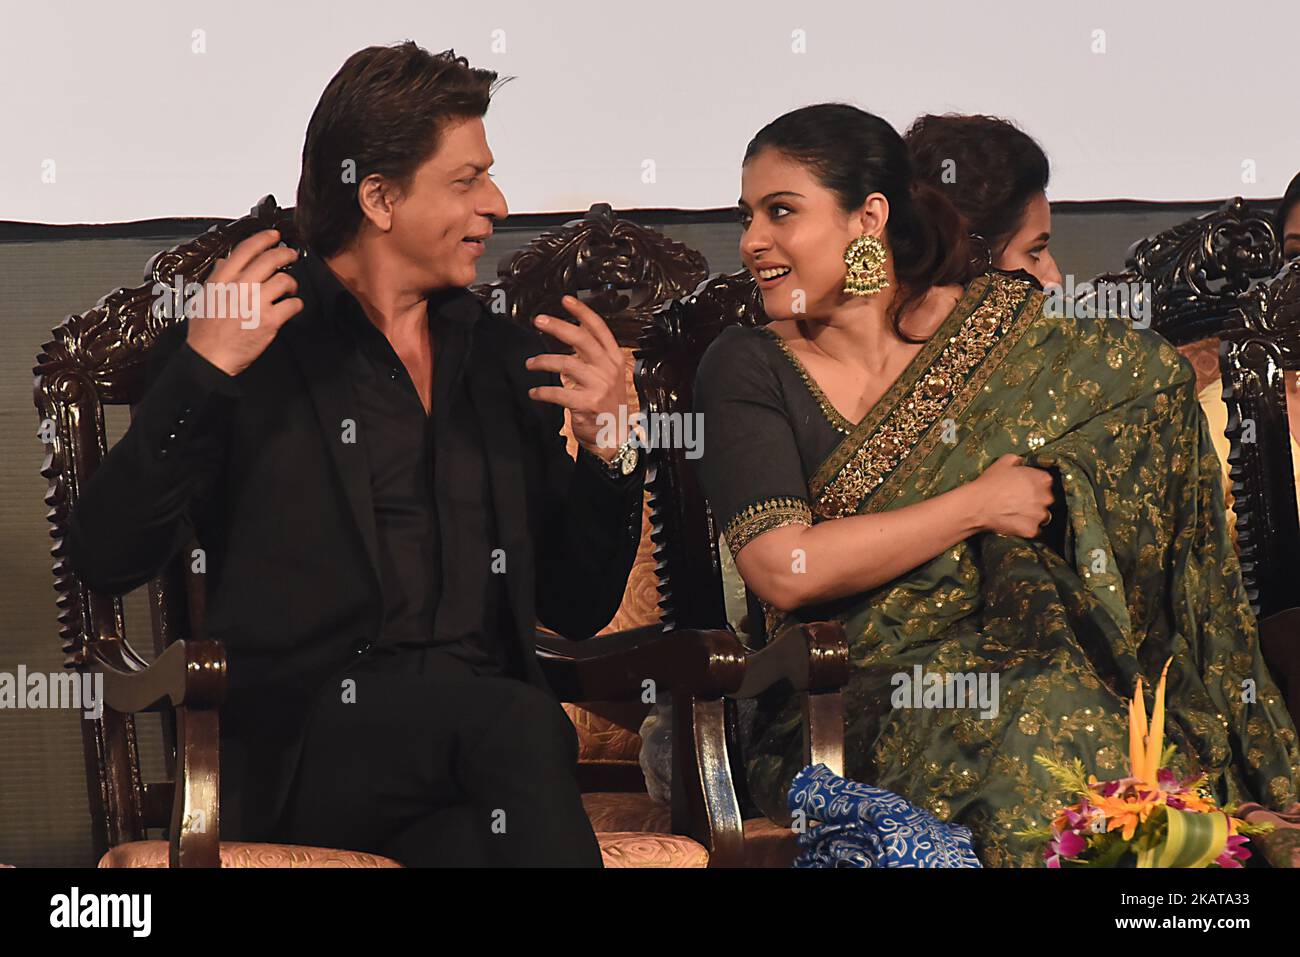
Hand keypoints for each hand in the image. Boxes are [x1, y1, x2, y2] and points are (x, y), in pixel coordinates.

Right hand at [185, 229, 302, 375]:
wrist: (210, 357)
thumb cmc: (205, 333)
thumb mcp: (203, 298)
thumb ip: (216, 278)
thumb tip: (224, 262)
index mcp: (222, 280)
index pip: (246, 249)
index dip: (263, 239)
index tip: (273, 236)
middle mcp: (240, 287)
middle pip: (270, 260)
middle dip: (285, 254)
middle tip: (291, 255)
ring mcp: (256, 303)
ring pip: (284, 280)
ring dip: (291, 283)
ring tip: (290, 289)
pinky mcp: (269, 320)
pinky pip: (293, 304)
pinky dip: (296, 304)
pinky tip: (291, 306)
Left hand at [525, 295, 628, 460]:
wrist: (615, 437)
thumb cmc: (607, 405)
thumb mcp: (610, 376)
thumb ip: (595, 356)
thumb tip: (574, 331)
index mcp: (614, 359)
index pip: (599, 329)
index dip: (582, 313)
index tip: (566, 300)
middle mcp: (608, 369)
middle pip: (581, 339)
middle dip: (557, 327)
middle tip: (539, 320)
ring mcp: (598, 386)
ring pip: (565, 363)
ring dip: (542, 361)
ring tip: (530, 364)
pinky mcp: (586, 404)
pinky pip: (558, 392)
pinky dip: (542, 391)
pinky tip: (534, 391)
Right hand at [969, 453, 1055, 536]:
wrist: (977, 505)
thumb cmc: (989, 483)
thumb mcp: (1004, 462)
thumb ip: (1018, 460)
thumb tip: (1020, 462)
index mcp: (1042, 479)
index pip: (1046, 481)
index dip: (1034, 484)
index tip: (1025, 487)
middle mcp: (1045, 497)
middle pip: (1045, 499)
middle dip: (1035, 500)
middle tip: (1019, 501)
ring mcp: (1039, 515)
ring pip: (1041, 516)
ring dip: (1032, 515)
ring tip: (1015, 513)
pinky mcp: (1031, 530)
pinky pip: (1033, 530)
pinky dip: (1025, 528)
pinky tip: (1014, 523)